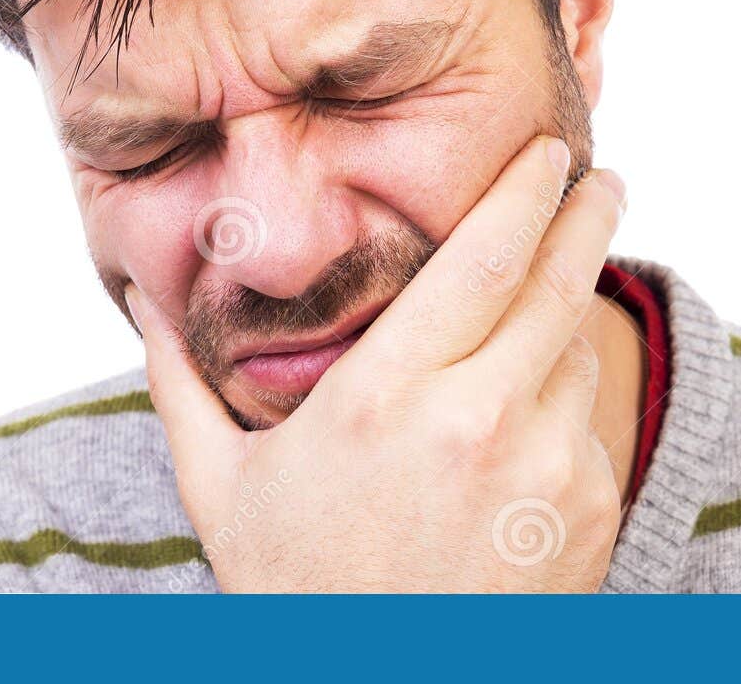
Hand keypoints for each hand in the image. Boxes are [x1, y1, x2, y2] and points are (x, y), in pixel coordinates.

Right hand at [127, 135, 627, 591]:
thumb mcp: (222, 489)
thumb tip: (139, 304)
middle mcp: (477, 422)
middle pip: (557, 281)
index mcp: (385, 396)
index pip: (481, 257)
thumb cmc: (300, 589)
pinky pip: (588, 423)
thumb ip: (181, 386)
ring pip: (574, 350)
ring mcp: (545, 468)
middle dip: (586, 214)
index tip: (548, 152)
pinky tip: (516, 439)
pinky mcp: (588, 511)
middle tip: (601, 178)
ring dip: (559, 323)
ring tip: (521, 333)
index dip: (524, 191)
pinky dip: (562, 407)